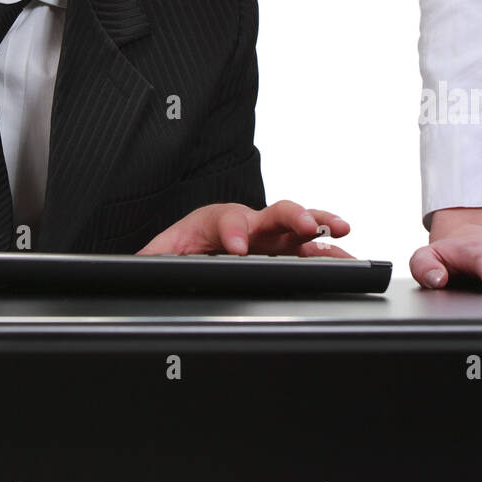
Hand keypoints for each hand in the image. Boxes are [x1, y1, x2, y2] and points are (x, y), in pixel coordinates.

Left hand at [137, 200, 354, 257]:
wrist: (192, 247)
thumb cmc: (180, 248)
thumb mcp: (158, 256)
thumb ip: (151, 261)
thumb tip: (133, 269)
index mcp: (214, 221)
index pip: (226, 219)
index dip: (233, 232)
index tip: (238, 249)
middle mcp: (248, 224)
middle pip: (271, 212)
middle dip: (290, 215)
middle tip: (304, 226)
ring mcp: (270, 236)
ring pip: (298, 224)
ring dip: (319, 225)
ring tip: (340, 230)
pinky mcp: (284, 250)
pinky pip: (310, 246)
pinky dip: (330, 249)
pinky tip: (347, 255)